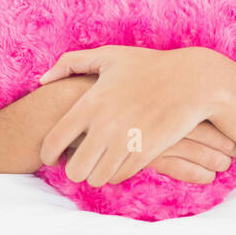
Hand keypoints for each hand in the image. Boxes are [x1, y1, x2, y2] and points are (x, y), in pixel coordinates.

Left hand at [38, 45, 229, 186]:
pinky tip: (118, 160)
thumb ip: (70, 63)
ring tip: (99, 162)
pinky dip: (117, 172)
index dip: (47, 154)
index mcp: (91, 103)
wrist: (193, 81)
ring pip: (97, 178)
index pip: (54, 141)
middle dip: (73, 169)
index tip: (50, 157)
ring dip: (95, 173)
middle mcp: (105, 126)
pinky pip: (120, 176)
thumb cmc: (149, 65)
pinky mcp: (147, 153)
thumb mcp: (109, 56)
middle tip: (79, 162)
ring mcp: (126, 142)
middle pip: (74, 170)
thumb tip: (42, 80)